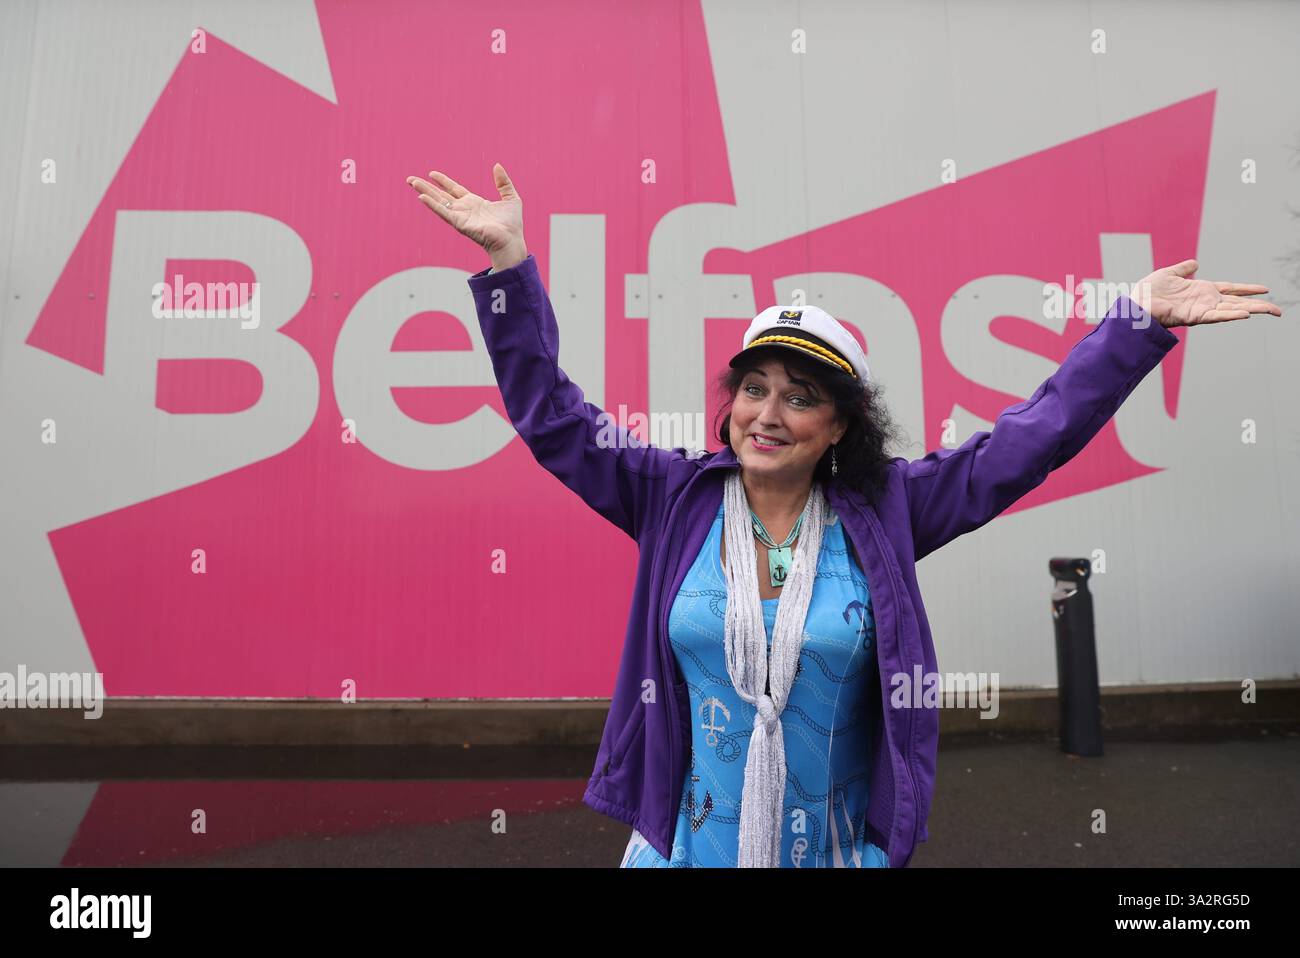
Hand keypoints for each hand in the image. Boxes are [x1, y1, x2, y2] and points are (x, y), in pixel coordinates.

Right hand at [406, 162, 527, 268]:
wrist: (511, 240)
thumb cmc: (512, 225)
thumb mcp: (510, 197)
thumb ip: (503, 182)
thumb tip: (497, 165)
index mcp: (474, 203)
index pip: (454, 190)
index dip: (443, 181)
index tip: (432, 173)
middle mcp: (464, 210)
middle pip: (441, 195)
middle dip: (426, 187)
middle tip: (411, 179)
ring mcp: (460, 217)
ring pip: (438, 202)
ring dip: (424, 192)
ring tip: (411, 183)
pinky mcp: (460, 223)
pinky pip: (443, 212)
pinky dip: (433, 205)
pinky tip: (422, 198)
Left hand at [1130, 260, 1281, 327]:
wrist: (1134, 304)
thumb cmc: (1148, 292)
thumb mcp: (1169, 274)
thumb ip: (1183, 269)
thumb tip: (1195, 263)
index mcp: (1202, 291)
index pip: (1231, 290)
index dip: (1248, 289)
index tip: (1265, 289)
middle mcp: (1205, 302)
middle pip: (1238, 303)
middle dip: (1258, 306)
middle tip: (1278, 310)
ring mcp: (1201, 310)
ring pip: (1232, 311)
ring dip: (1251, 311)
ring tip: (1270, 311)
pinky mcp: (1193, 316)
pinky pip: (1216, 316)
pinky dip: (1231, 315)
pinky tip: (1245, 314)